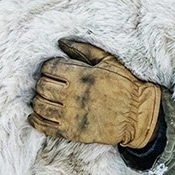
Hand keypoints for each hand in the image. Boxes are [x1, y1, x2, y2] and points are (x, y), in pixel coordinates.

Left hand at [29, 39, 160, 148]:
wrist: (139, 115)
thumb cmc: (126, 85)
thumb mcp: (109, 61)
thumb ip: (84, 49)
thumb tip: (61, 42)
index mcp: (82, 75)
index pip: (50, 68)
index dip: (48, 67)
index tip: (52, 70)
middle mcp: (74, 95)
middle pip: (42, 87)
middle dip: (42, 83)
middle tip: (47, 84)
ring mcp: (72, 115)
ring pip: (41, 106)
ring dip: (38, 101)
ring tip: (42, 98)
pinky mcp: (73, 132)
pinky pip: (46, 127)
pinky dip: (36, 121)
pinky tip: (35, 116)